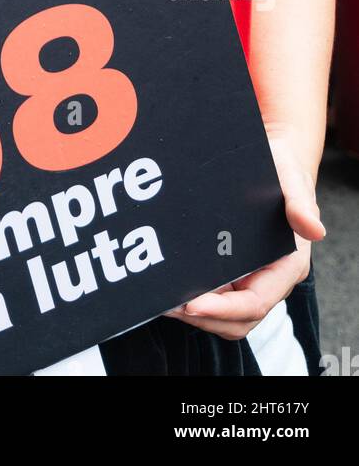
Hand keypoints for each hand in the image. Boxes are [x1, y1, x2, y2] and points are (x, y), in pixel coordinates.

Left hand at [164, 123, 324, 340]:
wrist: (271, 160)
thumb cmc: (282, 169)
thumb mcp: (291, 177)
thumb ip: (300, 202)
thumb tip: (316, 230)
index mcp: (288, 264)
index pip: (256, 302)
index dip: (224, 309)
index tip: (192, 305)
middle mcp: (270, 277)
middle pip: (238, 319)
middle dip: (203, 318)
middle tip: (167, 305)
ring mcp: (251, 277)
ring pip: (224, 314)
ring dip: (195, 313)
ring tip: (163, 301)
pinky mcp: (234, 271)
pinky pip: (214, 296)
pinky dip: (193, 299)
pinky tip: (170, 287)